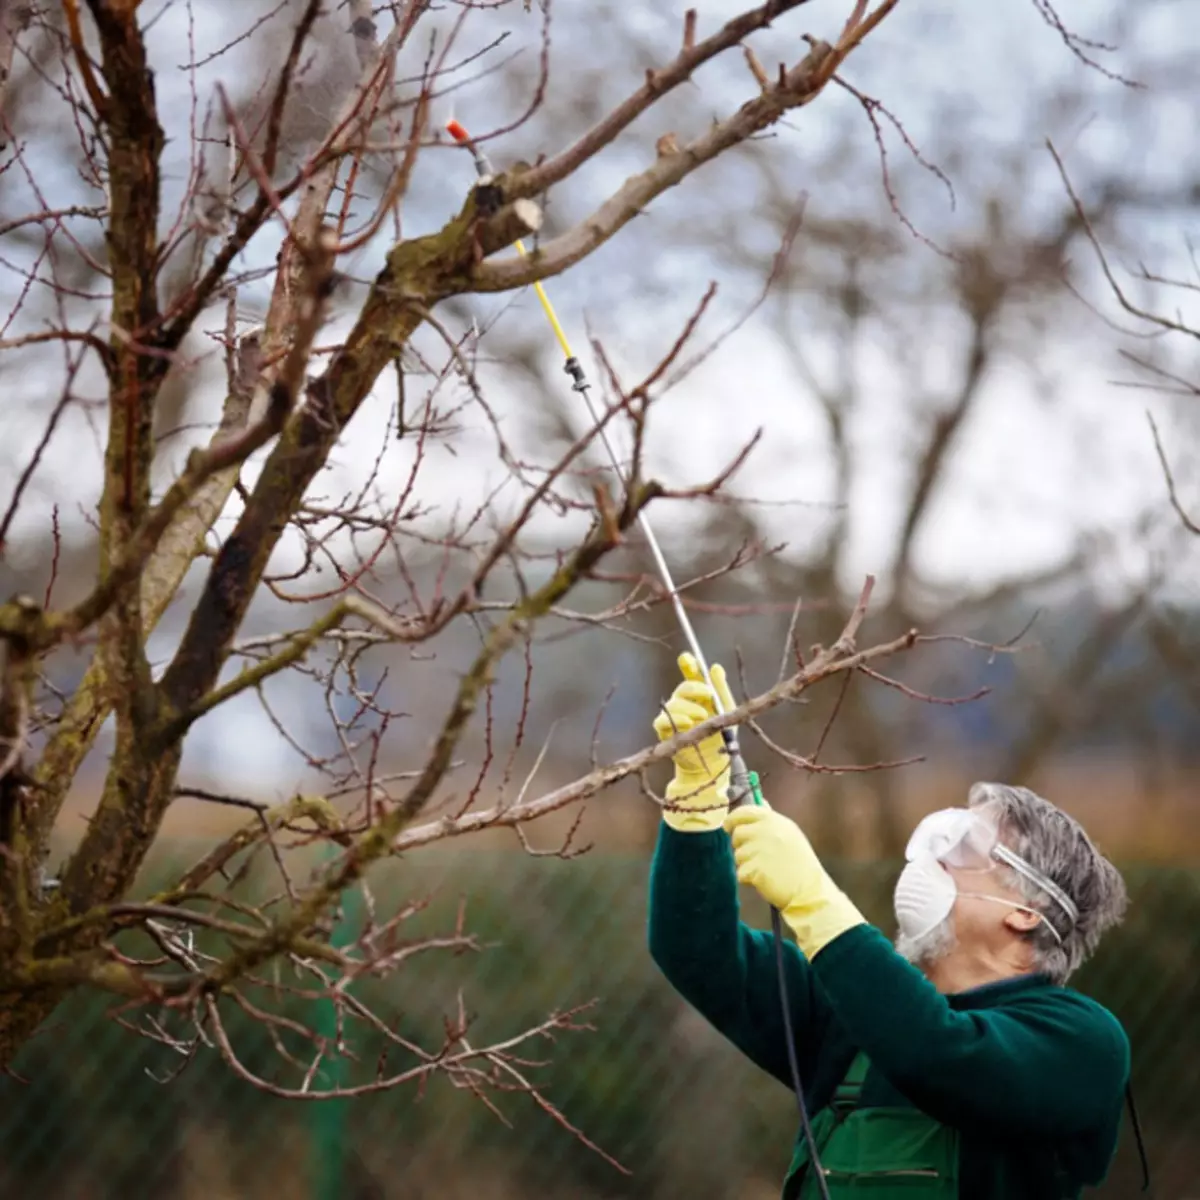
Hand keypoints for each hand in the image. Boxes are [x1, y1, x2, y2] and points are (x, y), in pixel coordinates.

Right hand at [652, 652, 733, 831]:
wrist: (716, 766)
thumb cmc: (723, 737)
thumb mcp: (728, 711)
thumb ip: (721, 690)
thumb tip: (716, 668)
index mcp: (701, 696)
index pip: (691, 675)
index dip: (688, 665)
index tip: (687, 658)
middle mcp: (685, 703)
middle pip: (682, 688)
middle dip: (693, 688)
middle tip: (706, 694)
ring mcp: (674, 717)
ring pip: (673, 703)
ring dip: (688, 706)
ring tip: (701, 715)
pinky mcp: (666, 732)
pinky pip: (662, 720)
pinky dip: (674, 719)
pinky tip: (687, 722)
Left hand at [724, 801, 865, 957]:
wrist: (809, 891)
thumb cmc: (800, 863)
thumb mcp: (790, 834)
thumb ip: (772, 820)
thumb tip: (761, 802)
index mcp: (775, 820)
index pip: (744, 811)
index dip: (732, 819)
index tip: (728, 827)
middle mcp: (766, 831)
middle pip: (737, 834)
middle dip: (740, 846)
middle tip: (754, 856)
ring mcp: (760, 849)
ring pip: (738, 855)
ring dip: (746, 864)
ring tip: (764, 870)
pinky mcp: (755, 868)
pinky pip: (740, 872)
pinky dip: (748, 879)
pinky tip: (763, 880)